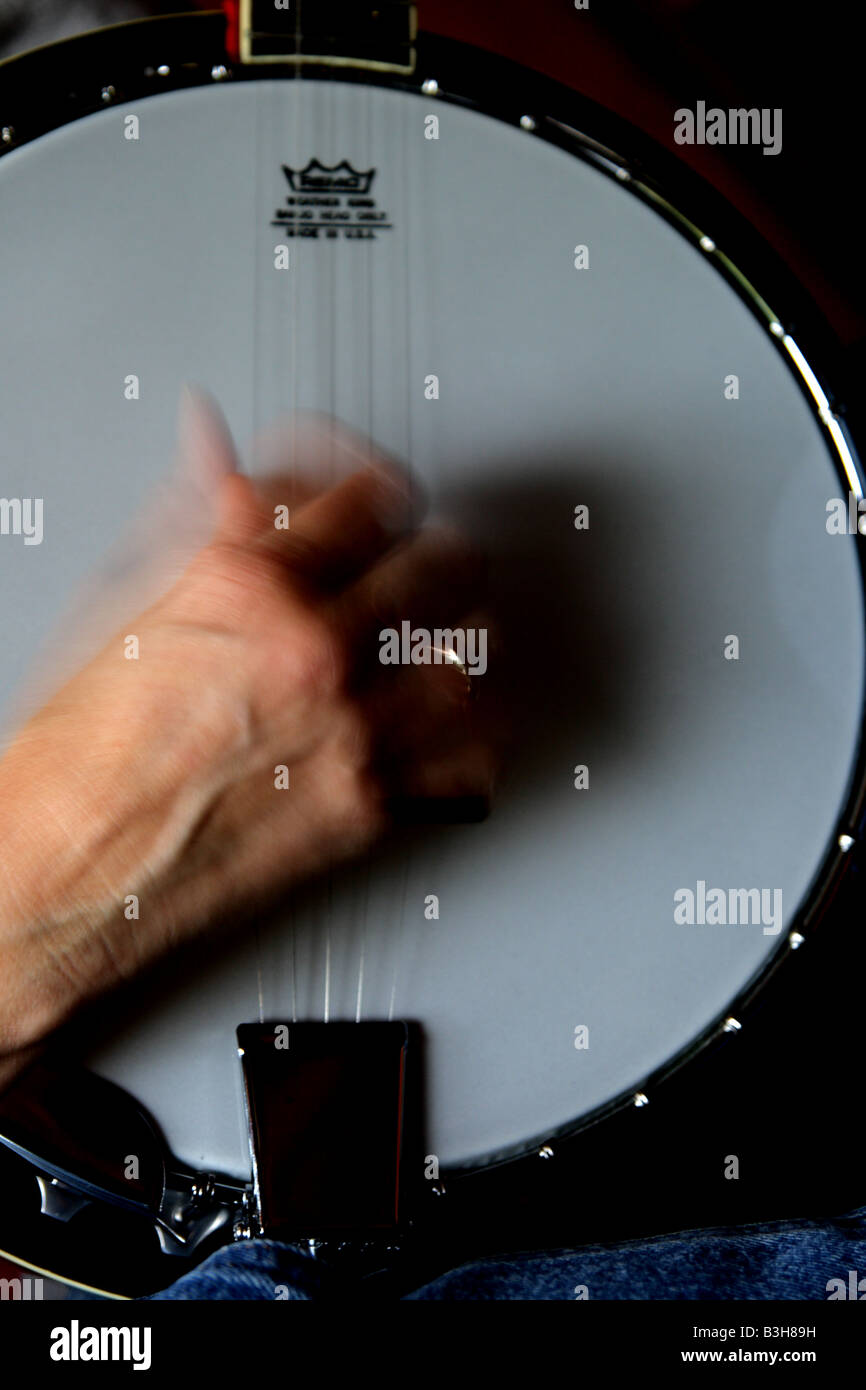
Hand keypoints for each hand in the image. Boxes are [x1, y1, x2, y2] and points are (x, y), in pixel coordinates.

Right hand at [0, 404, 496, 1072]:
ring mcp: (351, 733)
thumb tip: (214, 445)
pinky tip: (456, 725)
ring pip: (474, 659)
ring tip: (450, 639)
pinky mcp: (369, 810)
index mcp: (249, 585)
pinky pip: (472, 761)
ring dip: (465, 642)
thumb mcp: (124, 608)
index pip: (370, 498)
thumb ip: (194, 520)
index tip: (385, 502)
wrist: (65, 868)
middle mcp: (312, 651)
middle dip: (440, 556)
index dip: (381, 491)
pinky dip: (474, 738)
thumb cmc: (74, 755)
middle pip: (445, 566)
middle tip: (434, 563)